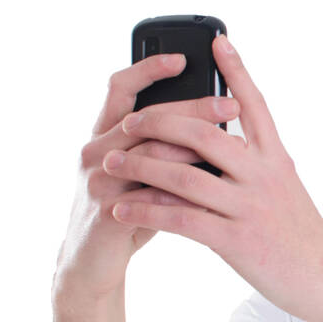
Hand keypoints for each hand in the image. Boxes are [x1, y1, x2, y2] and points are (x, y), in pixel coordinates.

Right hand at [52, 52, 241, 300]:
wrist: (92, 264)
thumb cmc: (129, 212)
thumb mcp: (146, 174)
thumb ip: (169, 148)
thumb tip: (220, 121)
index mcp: (105, 134)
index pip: (122, 88)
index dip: (148, 69)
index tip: (185, 57)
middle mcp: (95, 151)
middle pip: (145, 119)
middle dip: (191, 109)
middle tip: (230, 104)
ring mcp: (97, 182)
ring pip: (148, 155)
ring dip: (191, 147)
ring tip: (228, 144)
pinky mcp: (106, 214)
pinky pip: (148, 196)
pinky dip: (181, 192)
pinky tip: (211, 188)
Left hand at [102, 36, 322, 321]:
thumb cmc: (301, 236)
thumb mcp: (286, 188)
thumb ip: (256, 163)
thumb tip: (226, 142)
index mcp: (276, 158)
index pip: (255, 104)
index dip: (237, 72)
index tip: (219, 42)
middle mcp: (263, 175)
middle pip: (205, 133)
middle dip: (160, 122)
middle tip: (130, 121)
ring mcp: (249, 206)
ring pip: (186, 175)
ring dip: (142, 167)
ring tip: (112, 164)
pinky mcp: (235, 240)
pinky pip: (181, 218)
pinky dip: (147, 212)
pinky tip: (124, 210)